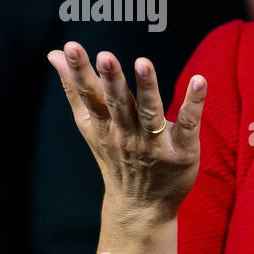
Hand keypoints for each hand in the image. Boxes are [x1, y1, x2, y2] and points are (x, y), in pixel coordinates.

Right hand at [47, 41, 205, 226]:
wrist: (141, 206)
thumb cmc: (116, 157)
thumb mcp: (91, 126)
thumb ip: (75, 89)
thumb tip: (54, 54)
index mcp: (104, 125)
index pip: (89, 96)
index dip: (79, 72)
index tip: (71, 47)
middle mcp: (126, 134)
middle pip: (118, 104)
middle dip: (111, 80)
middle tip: (105, 56)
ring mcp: (154, 144)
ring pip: (150, 113)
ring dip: (147, 88)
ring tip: (143, 62)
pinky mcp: (182, 151)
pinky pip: (188, 124)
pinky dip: (193, 103)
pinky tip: (199, 80)